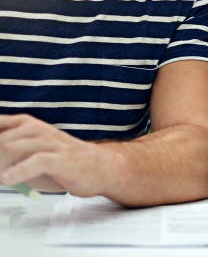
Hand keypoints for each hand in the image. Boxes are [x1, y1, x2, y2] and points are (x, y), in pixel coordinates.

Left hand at [0, 114, 115, 195]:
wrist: (101, 167)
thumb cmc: (64, 162)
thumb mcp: (32, 154)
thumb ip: (7, 155)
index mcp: (28, 125)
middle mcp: (37, 130)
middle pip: (0, 138)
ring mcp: (50, 143)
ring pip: (12, 147)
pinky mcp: (60, 158)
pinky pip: (36, 161)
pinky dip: (17, 171)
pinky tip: (7, 179)